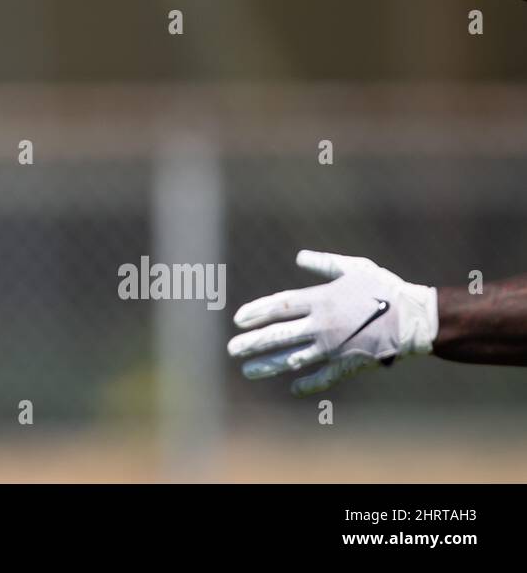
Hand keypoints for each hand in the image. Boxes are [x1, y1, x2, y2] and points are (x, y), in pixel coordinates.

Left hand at [227, 250, 438, 395]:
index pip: (279, 306)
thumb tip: (300, 257)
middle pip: (279, 335)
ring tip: (247, 371)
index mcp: (321, 299)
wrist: (415, 318)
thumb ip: (324, 263)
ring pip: (294, 358)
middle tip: (232, 349)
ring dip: (269, 366)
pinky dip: (307, 384)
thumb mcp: (353, 267)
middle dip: (253, 342)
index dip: (257, 312)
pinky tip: (293, 389)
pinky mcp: (348, 364)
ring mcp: (333, 347)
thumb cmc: (385, 287)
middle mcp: (321, 325)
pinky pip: (323, 377)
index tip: (238, 319)